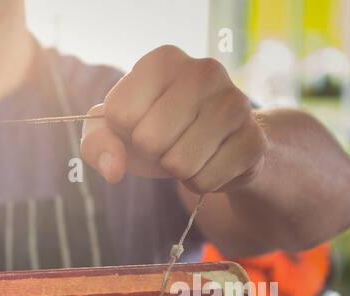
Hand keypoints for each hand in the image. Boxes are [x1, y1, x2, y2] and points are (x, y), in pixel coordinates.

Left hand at [81, 46, 266, 193]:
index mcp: (163, 59)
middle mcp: (204, 70)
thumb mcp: (114, 132)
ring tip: (188, 150)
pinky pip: (205, 181)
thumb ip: (96, 144)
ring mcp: (236, 102)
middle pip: (148, 139)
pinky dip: (200, 182)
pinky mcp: (253, 139)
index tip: (141, 123)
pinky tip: (210, 161)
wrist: (216, 143)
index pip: (119, 113)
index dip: (124, 132)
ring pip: (179, 164)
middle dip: (151, 153)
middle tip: (167, 142)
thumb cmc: (156, 130)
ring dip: (176, 170)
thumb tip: (112, 168)